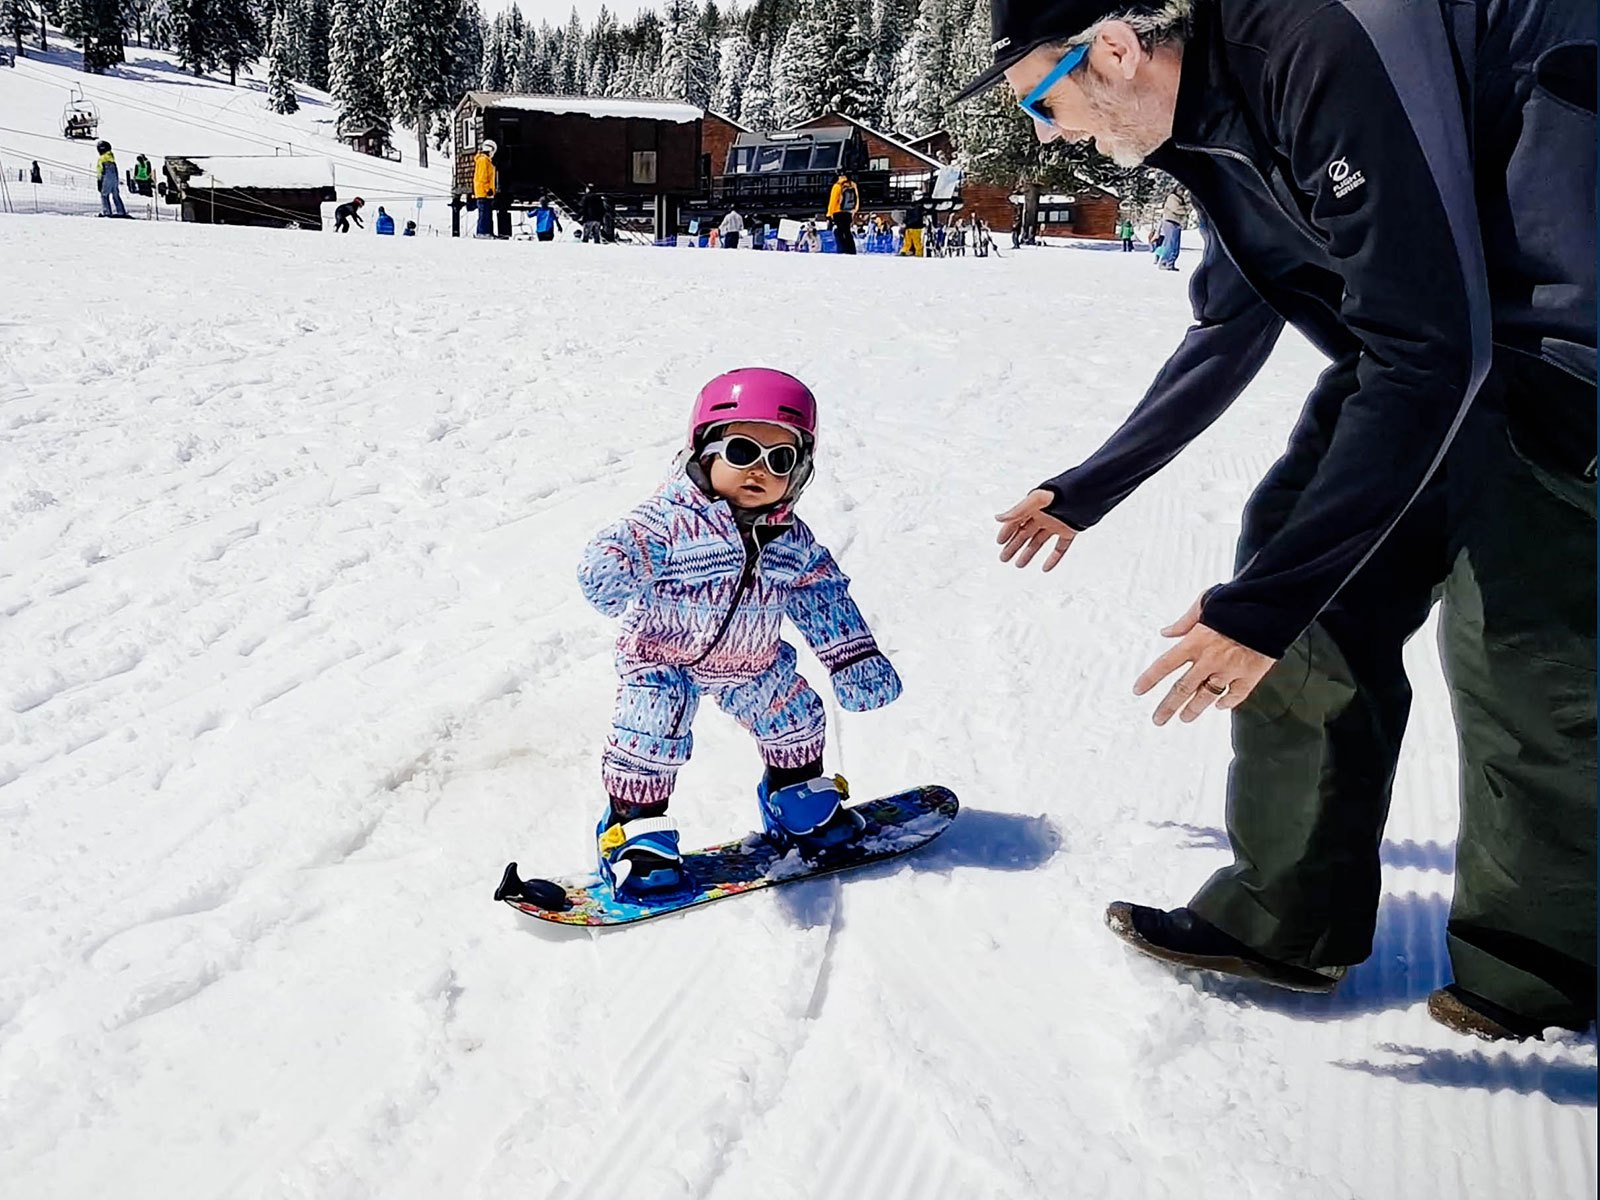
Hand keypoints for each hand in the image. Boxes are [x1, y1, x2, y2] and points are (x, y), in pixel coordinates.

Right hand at [995, 489, 1077, 570]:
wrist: (1090, 493)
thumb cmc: (1063, 492)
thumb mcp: (1037, 500)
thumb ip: (1018, 510)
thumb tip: (998, 518)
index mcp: (1034, 507)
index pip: (1016, 521)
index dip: (1007, 531)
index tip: (999, 542)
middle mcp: (1044, 516)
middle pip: (1025, 534)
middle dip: (1013, 546)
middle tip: (1003, 558)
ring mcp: (1056, 525)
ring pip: (1039, 543)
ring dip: (1028, 553)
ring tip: (1018, 565)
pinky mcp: (1069, 532)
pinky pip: (1060, 549)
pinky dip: (1053, 559)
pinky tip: (1045, 568)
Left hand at [1132, 596, 1276, 724]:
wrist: (1271, 609)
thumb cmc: (1236, 603)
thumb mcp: (1205, 603)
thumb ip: (1184, 622)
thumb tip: (1165, 632)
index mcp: (1195, 642)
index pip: (1164, 665)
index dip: (1149, 679)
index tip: (1138, 690)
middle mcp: (1209, 660)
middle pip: (1182, 689)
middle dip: (1167, 707)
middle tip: (1157, 719)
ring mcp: (1229, 670)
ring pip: (1206, 697)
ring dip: (1193, 709)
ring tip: (1184, 718)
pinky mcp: (1250, 676)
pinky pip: (1235, 696)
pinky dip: (1226, 703)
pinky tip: (1219, 706)